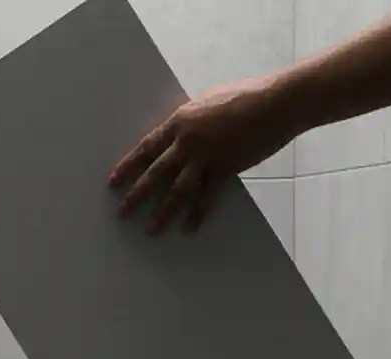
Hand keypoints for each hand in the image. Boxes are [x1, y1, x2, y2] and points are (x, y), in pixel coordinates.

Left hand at [108, 75, 300, 234]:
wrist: (277, 102)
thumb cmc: (246, 95)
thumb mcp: (208, 102)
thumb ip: (191, 120)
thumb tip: (181, 133)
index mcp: (179, 120)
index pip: (146, 148)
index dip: (128, 166)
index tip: (113, 181)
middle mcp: (187, 141)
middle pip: (155, 173)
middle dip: (136, 195)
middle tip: (122, 213)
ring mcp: (206, 156)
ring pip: (177, 190)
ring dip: (163, 212)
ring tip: (151, 230)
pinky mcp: (226, 168)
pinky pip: (207, 197)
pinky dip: (197, 214)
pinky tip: (188, 228)